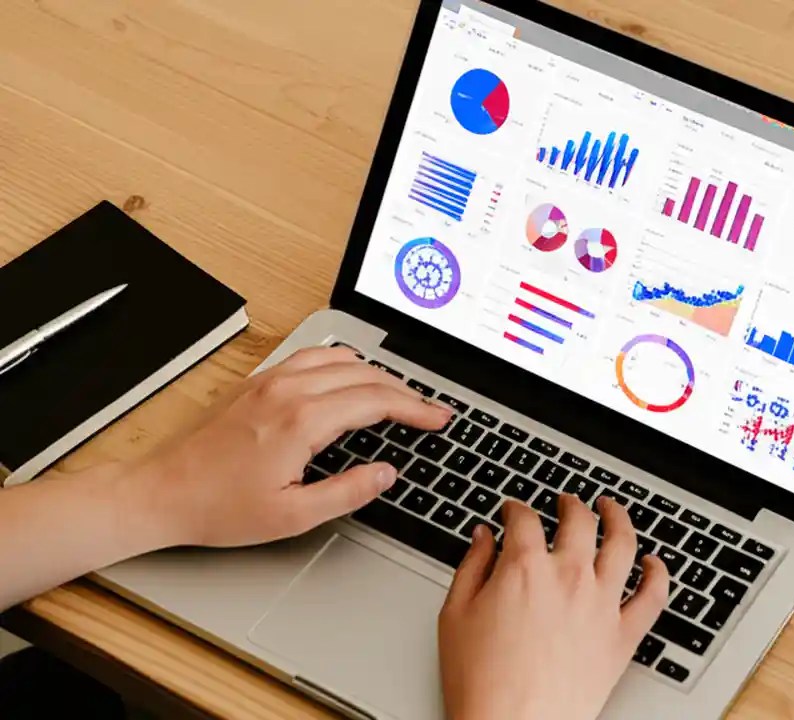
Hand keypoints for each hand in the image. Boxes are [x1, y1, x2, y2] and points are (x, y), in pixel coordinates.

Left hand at [129, 346, 452, 547]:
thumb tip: (385, 474)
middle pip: (365, 376)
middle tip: (430, 410)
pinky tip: (350, 377)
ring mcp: (269, 381)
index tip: (439, 418)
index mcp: (302, 421)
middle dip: (405, 392)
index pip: (377, 402)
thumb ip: (348, 492)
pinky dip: (343, 363)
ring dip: (376, 374)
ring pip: (340, 359)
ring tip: (398, 394)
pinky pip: (311, 357)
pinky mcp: (255, 382)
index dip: (416, 409)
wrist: (160, 492)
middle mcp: (287, 391)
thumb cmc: (217, 507)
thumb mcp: (292, 516)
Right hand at [439, 496, 669, 719]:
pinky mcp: (623, 636)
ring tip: (612, 509)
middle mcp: (569, 577)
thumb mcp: (455, 615)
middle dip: (570, 503)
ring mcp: (601, 604)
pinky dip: (658, 573)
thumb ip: (472, 567)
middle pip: (579, 520)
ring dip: (619, 518)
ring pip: (623, 543)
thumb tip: (484, 538)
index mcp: (525, 567)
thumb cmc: (482, 683)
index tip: (513, 511)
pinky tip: (653, 562)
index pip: (524, 518)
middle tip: (566, 500)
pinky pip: (653, 596)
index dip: (516, 508)